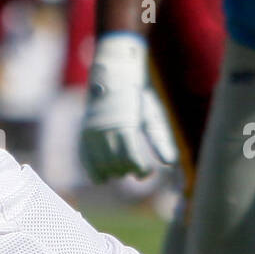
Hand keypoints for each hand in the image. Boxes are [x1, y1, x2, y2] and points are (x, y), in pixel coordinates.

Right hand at [79, 33, 178, 181]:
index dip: (141, 171)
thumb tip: (171, 164)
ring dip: (114, 173)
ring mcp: (91, 134)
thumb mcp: (152, 116)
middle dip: (128, 171)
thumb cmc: (138, 98)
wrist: (113, 78)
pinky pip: (85, 162)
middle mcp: (104, 131)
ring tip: (124, 167)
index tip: (149, 170)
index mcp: (124, 126)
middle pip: (117, 166)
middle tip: (137, 168)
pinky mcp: (83, 136)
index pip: (131, 161)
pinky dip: (95, 172)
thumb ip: (160, 140)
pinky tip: (106, 174)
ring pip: (101, 168)